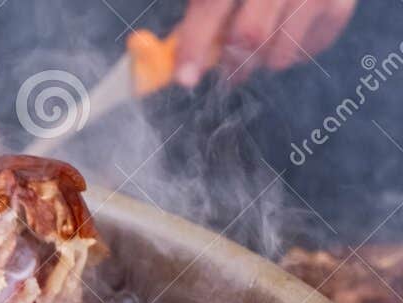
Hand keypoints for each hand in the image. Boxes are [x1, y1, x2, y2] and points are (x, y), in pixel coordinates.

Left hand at [172, 0, 356, 86]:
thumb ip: (204, 14)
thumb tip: (179, 63)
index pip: (212, 6)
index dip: (195, 45)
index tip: (185, 78)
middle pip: (250, 34)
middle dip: (232, 61)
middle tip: (229, 68)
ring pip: (279, 52)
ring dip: (262, 60)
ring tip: (262, 44)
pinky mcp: (340, 3)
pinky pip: (308, 51)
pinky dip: (291, 53)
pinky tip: (288, 33)